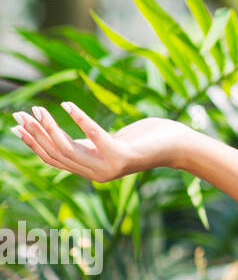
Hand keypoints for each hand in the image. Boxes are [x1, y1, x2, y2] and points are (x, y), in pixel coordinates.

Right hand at [8, 102, 191, 181]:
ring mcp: (109, 167)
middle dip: (35, 133)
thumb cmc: (145, 139)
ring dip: (50, 127)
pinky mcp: (122, 155)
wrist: (179, 145)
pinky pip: (95, 136)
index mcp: (90, 170)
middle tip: (20, 114)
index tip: (16, 126)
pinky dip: (80, 119)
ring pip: (69, 148)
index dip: (33, 143)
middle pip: (56, 153)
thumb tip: (59, 134)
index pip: (53, 159)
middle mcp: (96, 174)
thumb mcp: (109, 142)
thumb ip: (86, 143)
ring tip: (39, 109)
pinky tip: (67, 105)